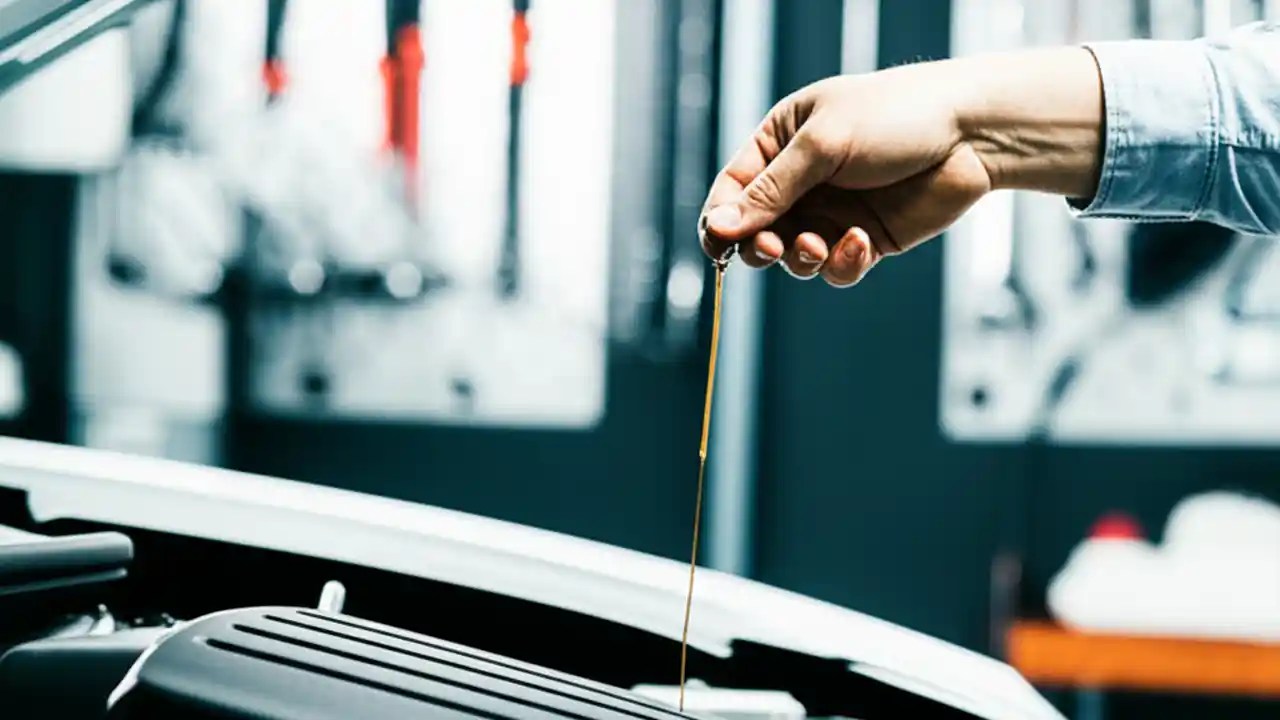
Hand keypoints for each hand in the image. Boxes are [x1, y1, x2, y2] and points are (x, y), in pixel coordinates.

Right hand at [699, 48, 1102, 286]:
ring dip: (799, 258)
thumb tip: (719, 228)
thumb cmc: (895, 117)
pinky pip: (835, 268)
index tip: (720, 245)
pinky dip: (840, 264)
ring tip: (819, 244)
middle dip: (759, 245)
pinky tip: (860, 243)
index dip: (721, 221)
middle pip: (755, 232)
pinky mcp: (864, 241)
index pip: (733, 191)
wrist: (971, 132)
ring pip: (793, 258)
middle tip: (771, 246)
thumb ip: (771, 190)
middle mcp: (802, 182)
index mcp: (780, 144)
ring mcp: (833, 213)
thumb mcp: (823, 145)